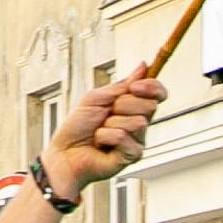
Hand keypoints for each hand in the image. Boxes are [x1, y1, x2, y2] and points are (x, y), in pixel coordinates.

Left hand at [40, 75, 164, 202]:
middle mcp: (139, 123)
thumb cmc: (77, 126)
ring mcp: (137, 140)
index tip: (135, 87)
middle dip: (123, 105)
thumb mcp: (96, 98)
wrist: (65, 152)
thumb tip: (143, 67)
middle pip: (150, 106)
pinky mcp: (132, 156)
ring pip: (138, 122)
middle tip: (106, 114)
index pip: (157, 93)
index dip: (152, 87)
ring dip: (111, 123)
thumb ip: (121, 85)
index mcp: (133, 107)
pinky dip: (105, 137)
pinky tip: (101, 144)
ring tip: (100, 131)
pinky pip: (123, 137)